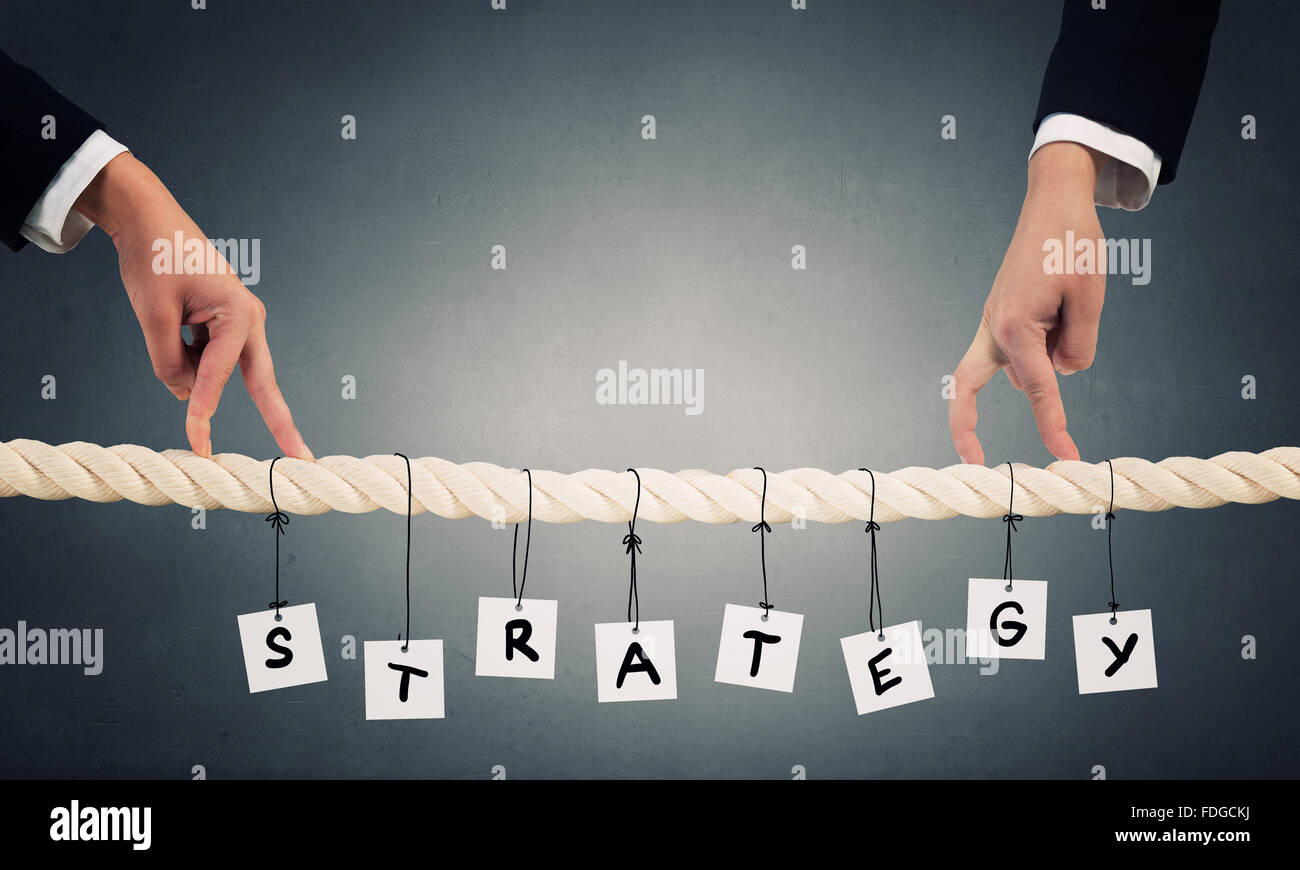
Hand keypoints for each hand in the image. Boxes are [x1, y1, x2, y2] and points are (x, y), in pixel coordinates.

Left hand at [75, 153, 311, 459]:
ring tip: (169, 316)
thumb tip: (182, 396)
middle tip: (303, 458)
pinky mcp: (226, 327)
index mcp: (240, 314)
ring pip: (217, 371)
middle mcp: (249, 322)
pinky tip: (173, 318)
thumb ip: (168, 363)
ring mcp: (241, 325)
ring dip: (188, 363)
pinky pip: (206, 359)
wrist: (149, 221)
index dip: (203, 412)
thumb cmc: (154, 259)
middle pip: (262, 382)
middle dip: (279, 421)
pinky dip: (185, 353)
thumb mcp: (152, 314)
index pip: (219, 375)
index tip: (200, 447)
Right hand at [949, 142, 1106, 464]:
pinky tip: (1065, 308)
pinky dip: (1046, 343)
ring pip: (1020, 365)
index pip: (1039, 390)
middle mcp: (993, 328)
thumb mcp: (1090, 298)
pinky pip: (1020, 348)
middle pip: (970, 388)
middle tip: (973, 463)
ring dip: (1049, 352)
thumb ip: (1078, 347)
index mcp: (1013, 326)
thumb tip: (1062, 375)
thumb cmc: (1072, 243)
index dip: (1055, 427)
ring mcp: (991, 322)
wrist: (1054, 200)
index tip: (1067, 458)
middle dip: (966, 425)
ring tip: (1075, 298)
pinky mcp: (1000, 316)